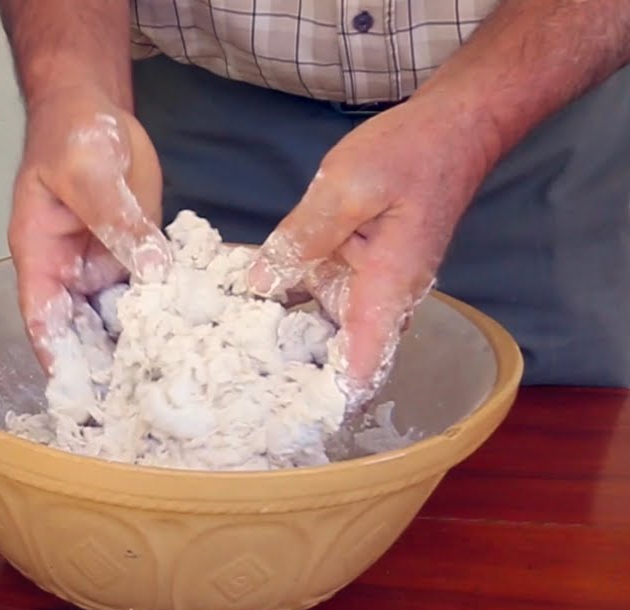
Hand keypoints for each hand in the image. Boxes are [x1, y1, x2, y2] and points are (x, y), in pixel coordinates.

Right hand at [8, 85, 170, 371]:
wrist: (96, 108)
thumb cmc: (71, 135)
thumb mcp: (88, 173)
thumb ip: (116, 220)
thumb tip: (152, 269)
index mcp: (39, 258)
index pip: (42, 320)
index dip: (58, 359)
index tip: (82, 396)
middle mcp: (69, 274)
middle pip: (81, 331)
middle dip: (105, 367)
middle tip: (139, 405)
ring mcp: (103, 268)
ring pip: (119, 319)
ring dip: (142, 347)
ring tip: (172, 386)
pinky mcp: (136, 258)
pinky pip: (151, 293)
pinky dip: (169, 314)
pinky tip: (196, 339)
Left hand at [248, 92, 495, 396]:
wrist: (452, 127)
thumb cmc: (410, 154)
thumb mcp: (347, 186)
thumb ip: (303, 236)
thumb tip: (259, 282)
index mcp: (386, 290)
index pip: (361, 368)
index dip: (326, 401)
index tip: (282, 421)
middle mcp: (380, 298)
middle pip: (335, 356)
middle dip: (289, 375)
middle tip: (226, 390)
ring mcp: (366, 283)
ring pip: (320, 326)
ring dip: (280, 338)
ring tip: (219, 356)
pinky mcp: (354, 265)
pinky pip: (317, 293)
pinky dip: (285, 300)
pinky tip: (240, 299)